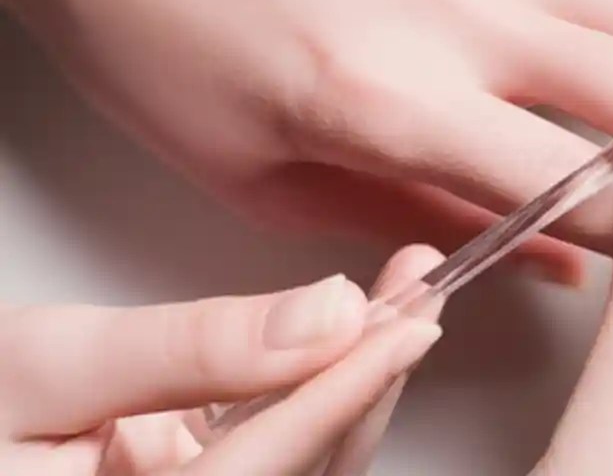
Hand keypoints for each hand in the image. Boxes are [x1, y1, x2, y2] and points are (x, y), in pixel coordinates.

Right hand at [0, 246, 446, 475]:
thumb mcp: (53, 362)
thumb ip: (188, 348)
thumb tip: (325, 316)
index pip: (263, 467)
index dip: (344, 393)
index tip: (410, 326)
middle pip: (307, 469)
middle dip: (371, 376)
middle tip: (420, 293)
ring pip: (307, 460)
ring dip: (358, 374)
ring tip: (402, 294)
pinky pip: (280, 445)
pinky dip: (317, 381)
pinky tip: (349, 326)